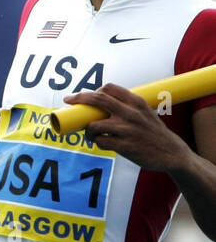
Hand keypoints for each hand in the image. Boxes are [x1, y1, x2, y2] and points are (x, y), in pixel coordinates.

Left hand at [63, 83, 190, 171]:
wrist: (172, 153)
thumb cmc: (154, 132)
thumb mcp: (145, 113)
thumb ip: (126, 106)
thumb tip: (98, 102)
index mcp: (137, 102)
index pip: (109, 88)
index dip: (91, 91)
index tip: (79, 96)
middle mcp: (131, 113)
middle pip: (98, 99)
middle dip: (79, 99)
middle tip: (69, 102)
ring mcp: (128, 130)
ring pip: (94, 125)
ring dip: (87, 130)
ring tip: (91, 134)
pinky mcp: (125, 146)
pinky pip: (100, 142)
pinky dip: (97, 142)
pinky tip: (102, 143)